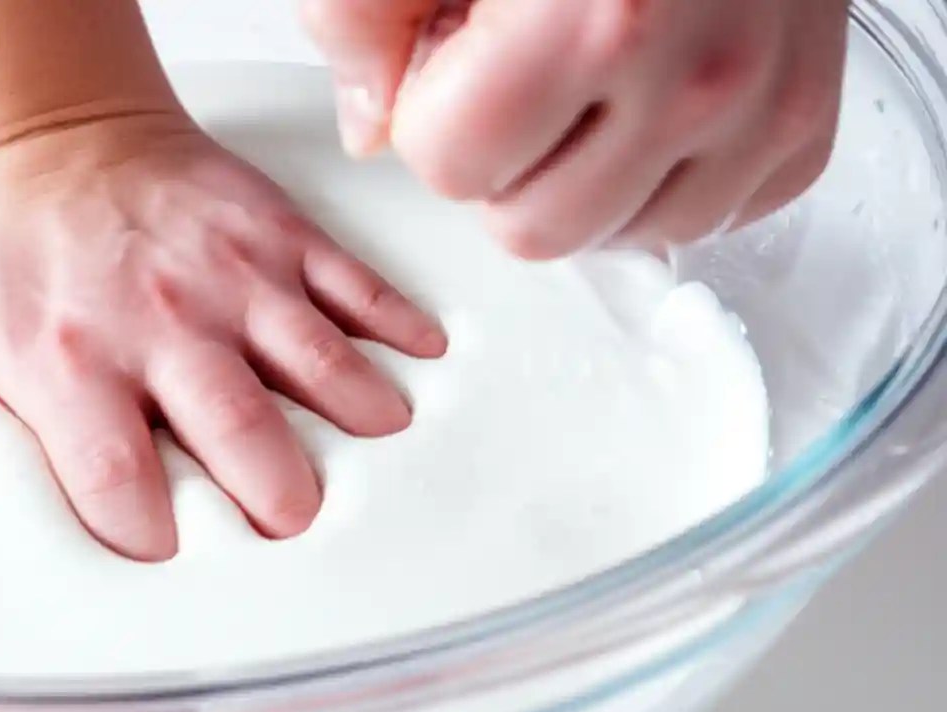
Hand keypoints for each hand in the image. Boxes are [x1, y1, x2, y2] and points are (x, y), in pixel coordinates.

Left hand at [0, 115, 446, 560]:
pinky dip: (400, 329)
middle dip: (281, 504)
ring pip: (323, 366)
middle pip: (244, 439)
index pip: (119, 484)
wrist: (71, 142)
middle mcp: (161, 323)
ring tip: (372, 453)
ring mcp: (234, 277)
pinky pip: (358, 288)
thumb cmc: (11, 257)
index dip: (152, 540)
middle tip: (290, 522)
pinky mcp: (282, 237)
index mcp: (72, 362)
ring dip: (361, 422)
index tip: (174, 560)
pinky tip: (419, 362)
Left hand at [302, 0, 847, 256]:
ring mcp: (763, 106)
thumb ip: (360, 18)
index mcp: (593, 20)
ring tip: (585, 77)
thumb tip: (370, 125)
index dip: (434, 113)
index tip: (458, 54)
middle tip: (518, 73)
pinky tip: (644, 102)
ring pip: (617, 239)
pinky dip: (658, 179)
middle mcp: (697, 74)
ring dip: (580, 179)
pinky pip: (702, 218)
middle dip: (501, 161)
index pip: (451, 169)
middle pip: (531, 229)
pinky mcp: (803, 125)